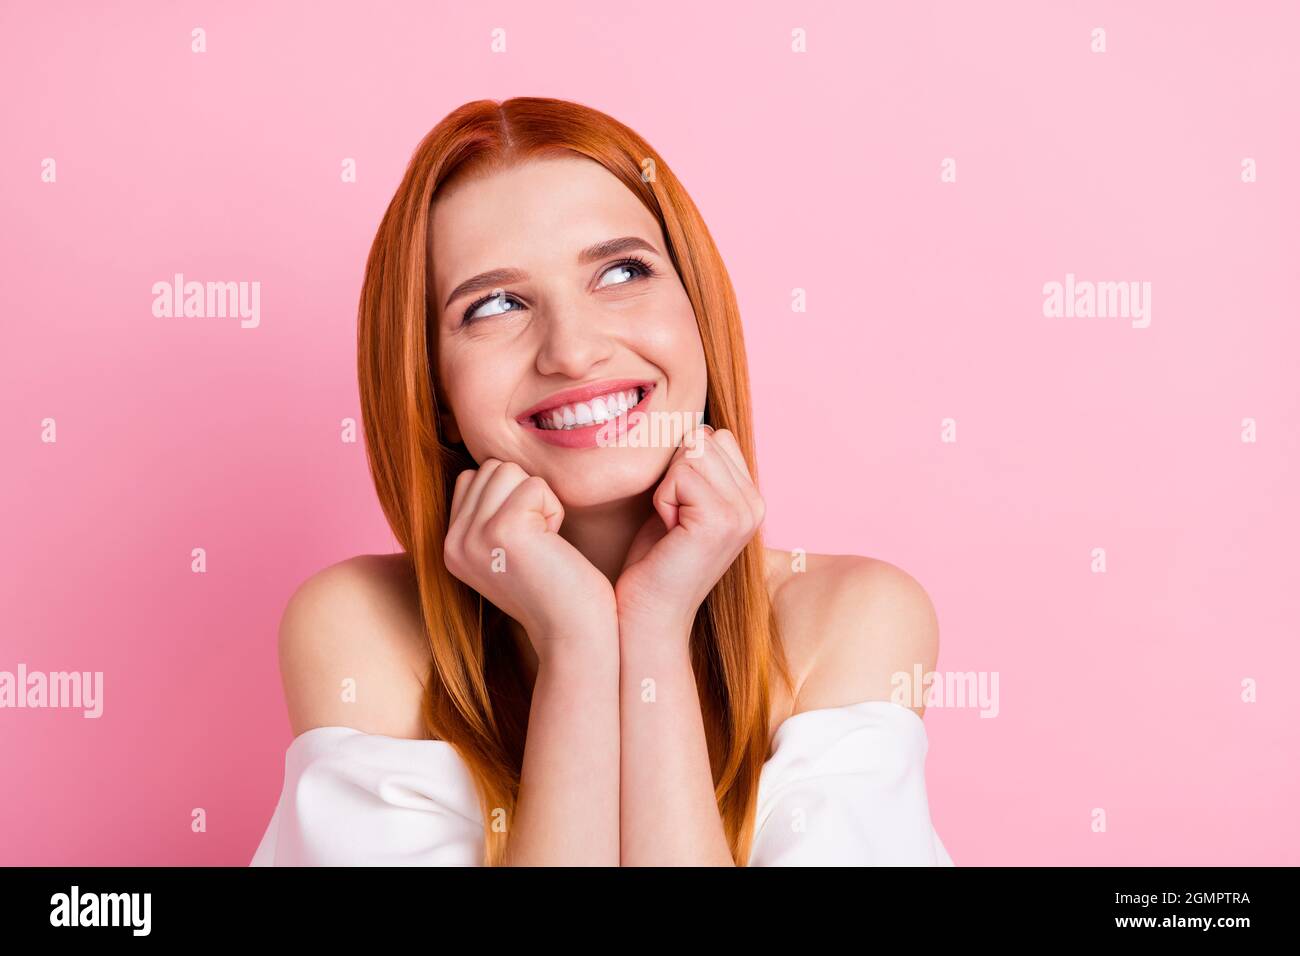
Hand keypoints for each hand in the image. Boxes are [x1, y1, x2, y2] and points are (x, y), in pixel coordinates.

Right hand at [443, 459, 615, 654]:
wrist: (573, 633)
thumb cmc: (554, 587)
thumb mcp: (505, 550)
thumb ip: (488, 513)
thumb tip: (495, 466)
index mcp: (450, 546)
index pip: (473, 478)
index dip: (510, 496)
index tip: (525, 539)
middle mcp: (454, 542)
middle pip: (492, 468)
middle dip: (526, 494)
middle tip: (538, 541)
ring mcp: (475, 536)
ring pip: (510, 471)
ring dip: (540, 500)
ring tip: (544, 542)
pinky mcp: (504, 530)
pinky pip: (535, 485)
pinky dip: (554, 510)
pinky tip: (553, 546)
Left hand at [614, 425, 764, 637]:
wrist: (649, 616)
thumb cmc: (654, 561)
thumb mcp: (681, 504)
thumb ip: (695, 468)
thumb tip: (691, 425)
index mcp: (751, 498)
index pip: (713, 437)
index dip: (681, 466)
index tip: (677, 510)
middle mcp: (756, 504)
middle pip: (702, 438)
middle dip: (673, 473)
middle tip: (671, 521)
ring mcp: (743, 513)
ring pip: (691, 452)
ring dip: (666, 486)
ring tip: (670, 527)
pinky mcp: (721, 520)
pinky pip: (680, 474)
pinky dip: (662, 499)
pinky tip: (668, 532)